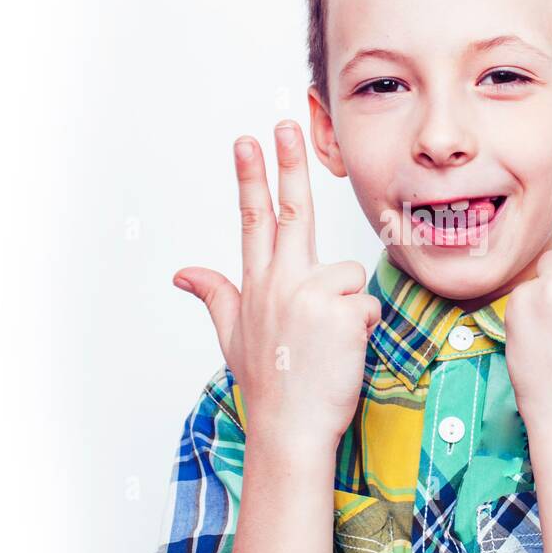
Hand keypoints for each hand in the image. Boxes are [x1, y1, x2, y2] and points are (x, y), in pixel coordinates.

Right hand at [172, 121, 381, 443]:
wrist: (289, 430)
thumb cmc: (269, 384)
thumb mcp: (232, 337)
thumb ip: (215, 295)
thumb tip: (183, 272)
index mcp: (257, 285)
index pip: (252, 219)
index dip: (251, 176)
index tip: (247, 139)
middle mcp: (280, 283)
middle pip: (291, 211)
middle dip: (287, 163)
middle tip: (286, 123)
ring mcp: (310, 294)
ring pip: (348, 274)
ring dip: (349, 308)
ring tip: (330, 344)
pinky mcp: (342, 311)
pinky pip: (368, 305)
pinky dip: (366, 329)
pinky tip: (345, 353)